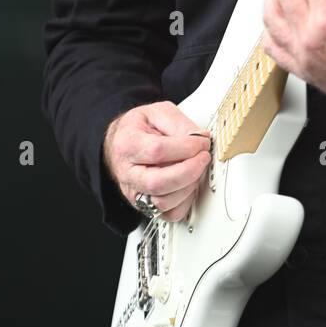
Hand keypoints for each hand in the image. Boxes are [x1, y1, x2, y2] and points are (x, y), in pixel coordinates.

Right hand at [103, 100, 212, 222]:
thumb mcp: (157, 112)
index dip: (186, 147)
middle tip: (203, 157)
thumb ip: (178, 123)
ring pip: (163, 202)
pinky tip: (190, 185)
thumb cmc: (139, 129)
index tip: (201, 142)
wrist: (122, 143)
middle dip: (189, 171)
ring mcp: (135, 192)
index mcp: (127, 144)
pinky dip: (185, 202)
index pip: (157, 151)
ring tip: (197, 169)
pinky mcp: (145, 205)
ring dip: (188, 186)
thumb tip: (199, 138)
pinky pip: (168, 214)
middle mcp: (128, 173)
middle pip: (158, 183)